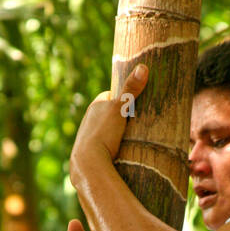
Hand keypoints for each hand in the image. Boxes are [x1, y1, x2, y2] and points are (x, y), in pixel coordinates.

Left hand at [69, 63, 148, 180]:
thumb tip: (143, 67)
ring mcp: (86, 137)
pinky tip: (118, 154)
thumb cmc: (103, 133)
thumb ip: (131, 90)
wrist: (88, 163)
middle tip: (137, 124)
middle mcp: (88, 119)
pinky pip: (102, 147)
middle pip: (108, 115)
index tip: (136, 106)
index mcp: (95, 106)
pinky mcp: (88, 153)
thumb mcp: (120, 109)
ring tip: (129, 141)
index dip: (123, 101)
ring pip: (104, 131)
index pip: (111, 97)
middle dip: (120, 118)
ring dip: (114, 135)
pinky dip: (109, 148)